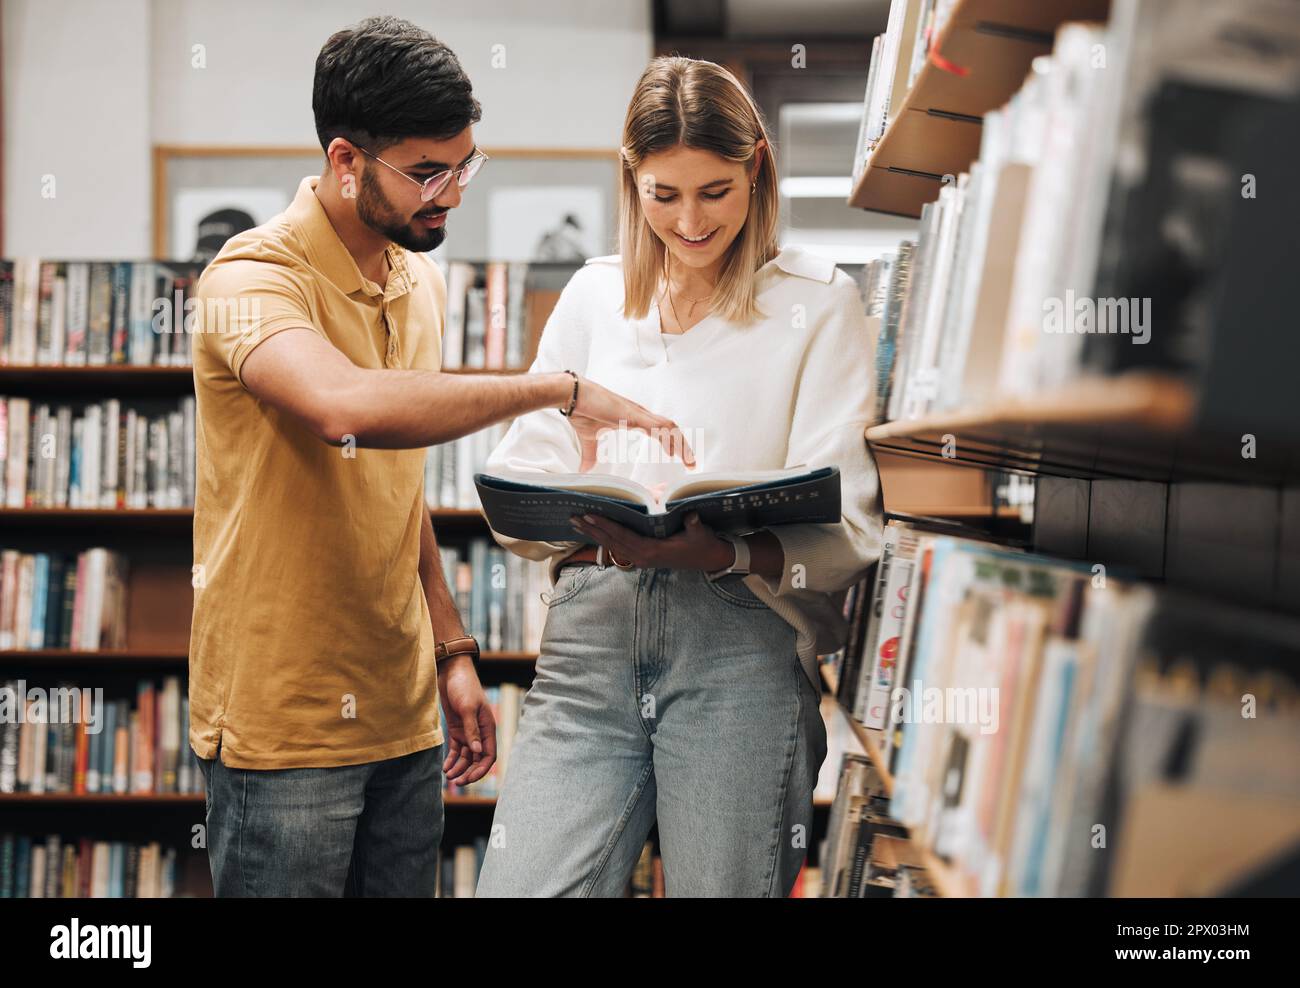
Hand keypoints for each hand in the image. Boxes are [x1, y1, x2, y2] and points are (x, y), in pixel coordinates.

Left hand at [437, 653, 496, 786]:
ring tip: (448, 777)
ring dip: (459, 767)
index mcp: (487, 727)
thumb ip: (472, 729)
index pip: (489, 754)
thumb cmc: (463, 686)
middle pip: (477, 758)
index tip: (469, 778)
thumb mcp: (468, 707)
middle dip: (469, 771)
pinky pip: (456, 749)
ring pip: (466, 756)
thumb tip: (476, 750)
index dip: (481, 769)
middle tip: (456, 782)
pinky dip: (452, 759)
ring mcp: (468, 731)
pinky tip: (445, 768)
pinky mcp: (457, 729)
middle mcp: (479, 732)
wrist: (451, 673)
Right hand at [566, 377, 695, 472]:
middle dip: (683, 446)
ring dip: (681, 444)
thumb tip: (584, 470)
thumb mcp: (588, 440)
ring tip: (690, 461)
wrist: (571, 395)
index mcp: (633, 419)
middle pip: (670, 429)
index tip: (680, 458)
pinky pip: (657, 426)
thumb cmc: (580, 411)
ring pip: (669, 427)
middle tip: (692, 464)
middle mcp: (640, 415)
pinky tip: (674, 451)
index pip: (660, 430)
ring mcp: (638, 413)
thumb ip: (591, 455)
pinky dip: (668, 438)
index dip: (672, 443)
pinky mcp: (633, 415)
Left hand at [570, 511, 733, 571]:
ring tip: (576, 524)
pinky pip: (619, 549)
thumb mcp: (701, 533)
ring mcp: (641, 560)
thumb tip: (689, 513)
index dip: (605, 525)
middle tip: (572, 517)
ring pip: (612, 547)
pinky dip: (605, 539)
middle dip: (592, 529)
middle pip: (611, 542)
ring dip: (594, 535)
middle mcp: (643, 558)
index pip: (622, 536)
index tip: (589, 515)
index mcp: (652, 551)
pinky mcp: (642, 558)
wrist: (709, 560)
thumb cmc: (703, 544)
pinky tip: (594, 532)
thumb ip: (694, 524)